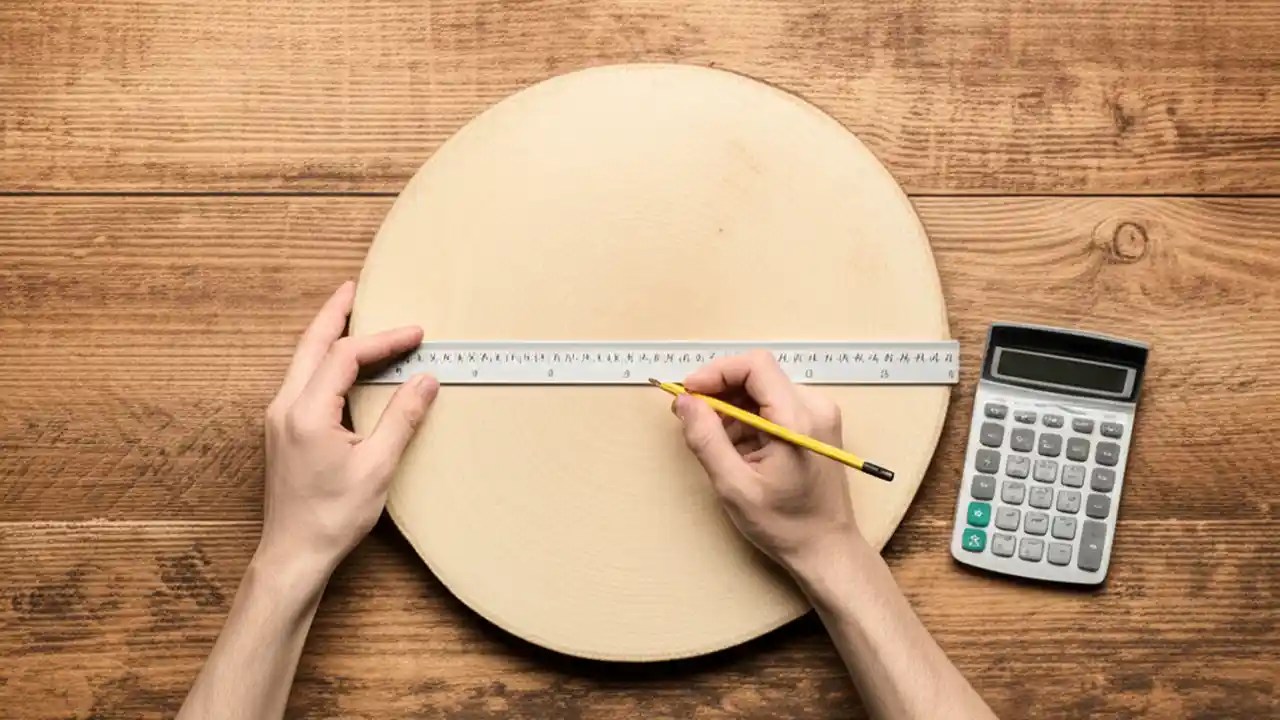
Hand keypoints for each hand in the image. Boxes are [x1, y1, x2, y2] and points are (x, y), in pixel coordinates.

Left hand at [259, 281, 438, 575]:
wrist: (294, 553)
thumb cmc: (333, 516)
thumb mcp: (378, 467)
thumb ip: (402, 418)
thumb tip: (426, 380)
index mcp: (307, 412)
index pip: (346, 356)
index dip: (383, 339)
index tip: (416, 335)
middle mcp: (285, 407)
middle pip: (311, 344)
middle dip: (335, 313)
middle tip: (355, 288)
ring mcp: (278, 418)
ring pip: (301, 360)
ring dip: (327, 334)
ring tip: (349, 315)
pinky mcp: (281, 430)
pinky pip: (300, 379)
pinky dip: (322, 360)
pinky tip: (339, 362)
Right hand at [673, 350, 861, 576]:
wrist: (827, 549)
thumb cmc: (784, 525)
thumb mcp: (734, 487)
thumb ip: (706, 439)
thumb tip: (684, 401)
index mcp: (798, 420)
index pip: (755, 365)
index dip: (716, 371)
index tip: (689, 393)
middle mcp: (815, 406)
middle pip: (758, 375)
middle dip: (720, 391)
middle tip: (692, 417)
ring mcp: (819, 413)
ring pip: (763, 389)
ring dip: (732, 407)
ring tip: (716, 442)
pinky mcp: (816, 423)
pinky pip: (774, 404)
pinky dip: (748, 418)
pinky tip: (738, 447)